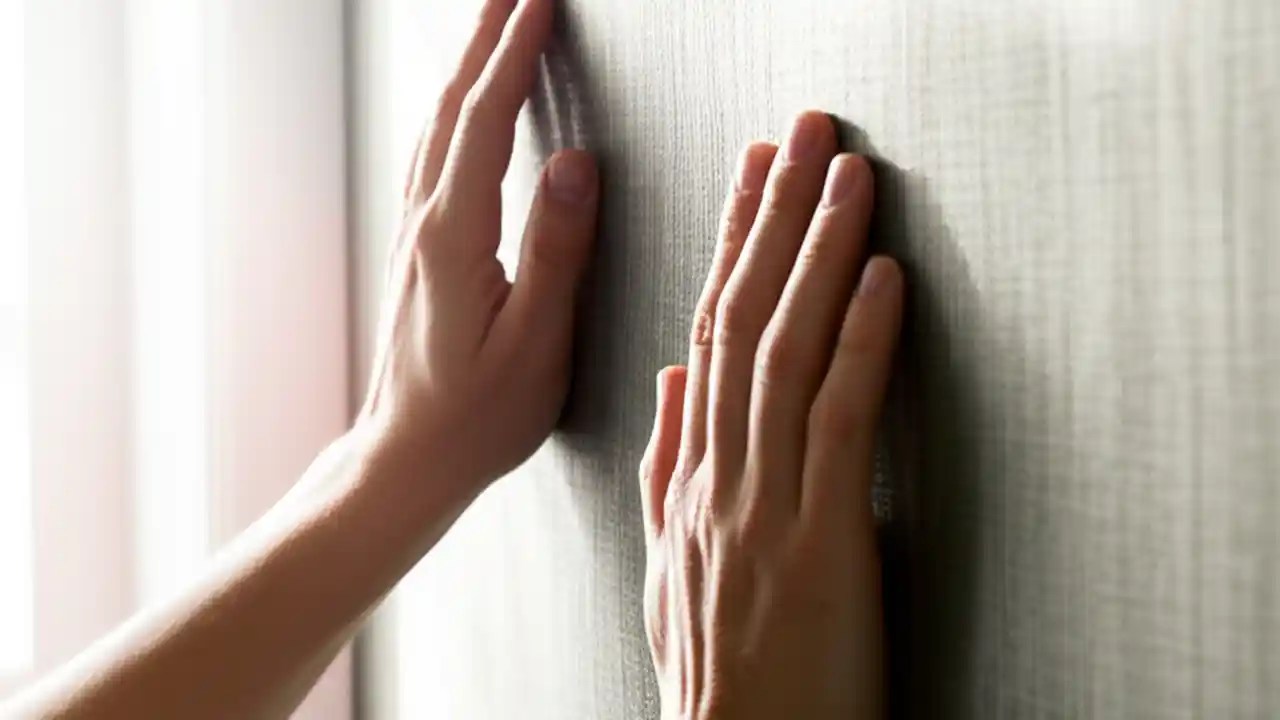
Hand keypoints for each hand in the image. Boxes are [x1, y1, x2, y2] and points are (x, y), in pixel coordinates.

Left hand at [360, 0, 597, 487]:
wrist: (408, 458)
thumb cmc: (477, 418)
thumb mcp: (535, 344)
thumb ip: (556, 250)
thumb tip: (573, 163)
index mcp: (454, 240)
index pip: (484, 124)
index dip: (513, 57)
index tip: (539, 5)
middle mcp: (423, 226)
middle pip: (452, 110)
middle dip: (485, 40)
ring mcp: (413, 237)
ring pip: (437, 130)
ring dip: (467, 69)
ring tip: (495, 26)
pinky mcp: (418, 253)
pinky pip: (434, 158)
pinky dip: (455, 112)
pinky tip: (465, 110)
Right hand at [639, 112, 902, 718]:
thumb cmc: (719, 672)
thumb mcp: (667, 565)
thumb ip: (665, 469)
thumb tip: (672, 382)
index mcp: (686, 481)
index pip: (705, 337)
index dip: (729, 248)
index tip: (749, 181)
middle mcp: (718, 479)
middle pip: (740, 324)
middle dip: (770, 219)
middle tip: (796, 139)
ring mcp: (763, 507)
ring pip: (784, 355)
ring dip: (817, 255)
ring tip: (843, 179)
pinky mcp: (821, 543)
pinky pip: (838, 423)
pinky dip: (860, 344)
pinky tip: (879, 281)